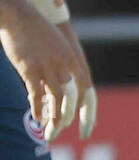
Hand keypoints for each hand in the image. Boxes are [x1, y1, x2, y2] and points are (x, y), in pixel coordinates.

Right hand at [0, 3, 95, 139]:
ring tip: (52, 127)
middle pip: (71, 95)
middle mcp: (62, 64)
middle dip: (68, 113)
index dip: (84, 102)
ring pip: (55, 98)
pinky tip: (36, 117)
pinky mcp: (29, 69)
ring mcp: (46, 67)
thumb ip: (64, 61)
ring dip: (54, 115)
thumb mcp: (57, 45)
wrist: (17, 15)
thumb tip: (68, 78)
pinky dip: (37, 107)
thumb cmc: (36, 31)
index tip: (84, 115)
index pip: (84, 85)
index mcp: (71, 58)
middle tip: (65, 126)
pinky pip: (36, 94)